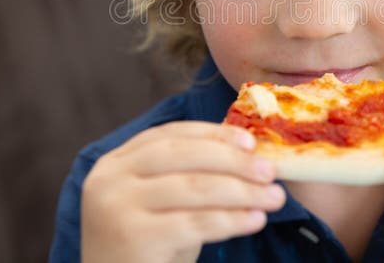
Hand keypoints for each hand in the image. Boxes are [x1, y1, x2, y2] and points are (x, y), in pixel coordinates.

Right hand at [80, 121, 285, 262]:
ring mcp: (118, 207)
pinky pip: (196, 223)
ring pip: (195, 187)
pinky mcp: (135, 238)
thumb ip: (186, 175)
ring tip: (274, 198)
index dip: (212, 134)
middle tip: (269, 170)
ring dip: (242, 191)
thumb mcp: (159, 204)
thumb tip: (247, 152)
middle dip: (233, 161)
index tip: (250, 141)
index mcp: (115, 162)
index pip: (169, 135)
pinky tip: (256, 220)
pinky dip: (232, 220)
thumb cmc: (147, 249)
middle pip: (183, 155)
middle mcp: (110, 179)